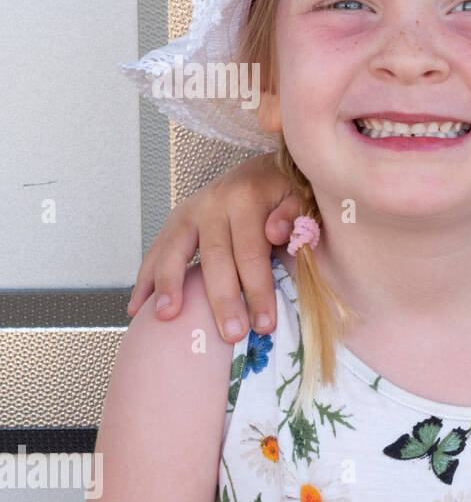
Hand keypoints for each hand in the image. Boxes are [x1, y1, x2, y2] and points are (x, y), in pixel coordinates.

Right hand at [126, 152, 300, 341]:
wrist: (262, 168)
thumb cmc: (287, 191)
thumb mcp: (301, 195)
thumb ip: (294, 213)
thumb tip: (276, 233)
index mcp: (248, 198)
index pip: (251, 252)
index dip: (258, 290)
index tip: (265, 325)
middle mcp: (214, 203)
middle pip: (215, 257)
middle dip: (222, 300)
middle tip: (230, 334)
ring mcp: (190, 211)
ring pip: (175, 251)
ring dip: (169, 286)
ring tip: (167, 317)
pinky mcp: (177, 221)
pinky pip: (157, 251)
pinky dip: (146, 279)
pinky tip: (138, 308)